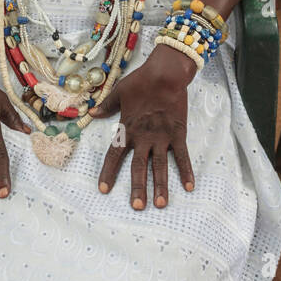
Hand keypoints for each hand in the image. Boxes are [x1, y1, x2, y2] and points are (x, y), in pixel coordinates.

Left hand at [89, 43, 195, 209]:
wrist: (165, 74)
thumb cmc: (141, 81)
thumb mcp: (119, 92)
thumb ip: (106, 106)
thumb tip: (91, 113)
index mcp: (127, 129)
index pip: (114, 155)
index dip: (108, 173)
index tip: (104, 189)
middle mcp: (143, 137)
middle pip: (138, 167)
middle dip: (137, 188)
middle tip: (137, 206)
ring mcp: (162, 137)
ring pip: (159, 166)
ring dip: (160, 185)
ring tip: (160, 204)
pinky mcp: (178, 134)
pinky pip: (182, 156)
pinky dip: (185, 171)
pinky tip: (188, 186)